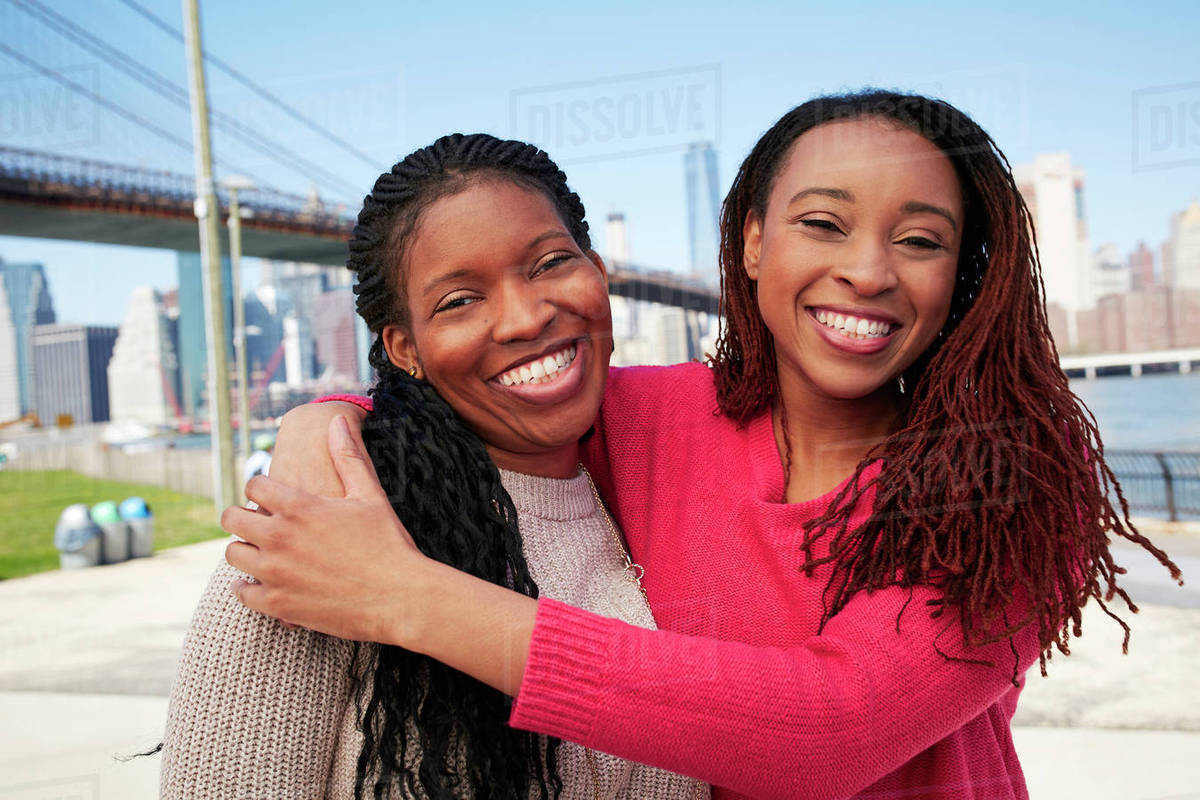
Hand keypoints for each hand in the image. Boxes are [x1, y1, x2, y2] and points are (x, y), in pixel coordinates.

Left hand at [223, 415, 427, 645]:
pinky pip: (242, 592)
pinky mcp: (278, 604)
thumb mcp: (370, 495)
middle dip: (242, 515)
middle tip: (258, 522)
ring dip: (244, 549)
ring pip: (233, 554)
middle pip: (231, 518)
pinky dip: (247, 586)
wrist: (399, 597)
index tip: (271, 496)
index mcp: (298, 507)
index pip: (254, 484)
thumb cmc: (389, 543)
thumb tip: (338, 421)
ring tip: (262, 550)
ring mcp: (275, 573)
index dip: (262, 487)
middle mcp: (279, 537)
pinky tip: (261, 581)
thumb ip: (348, 456)